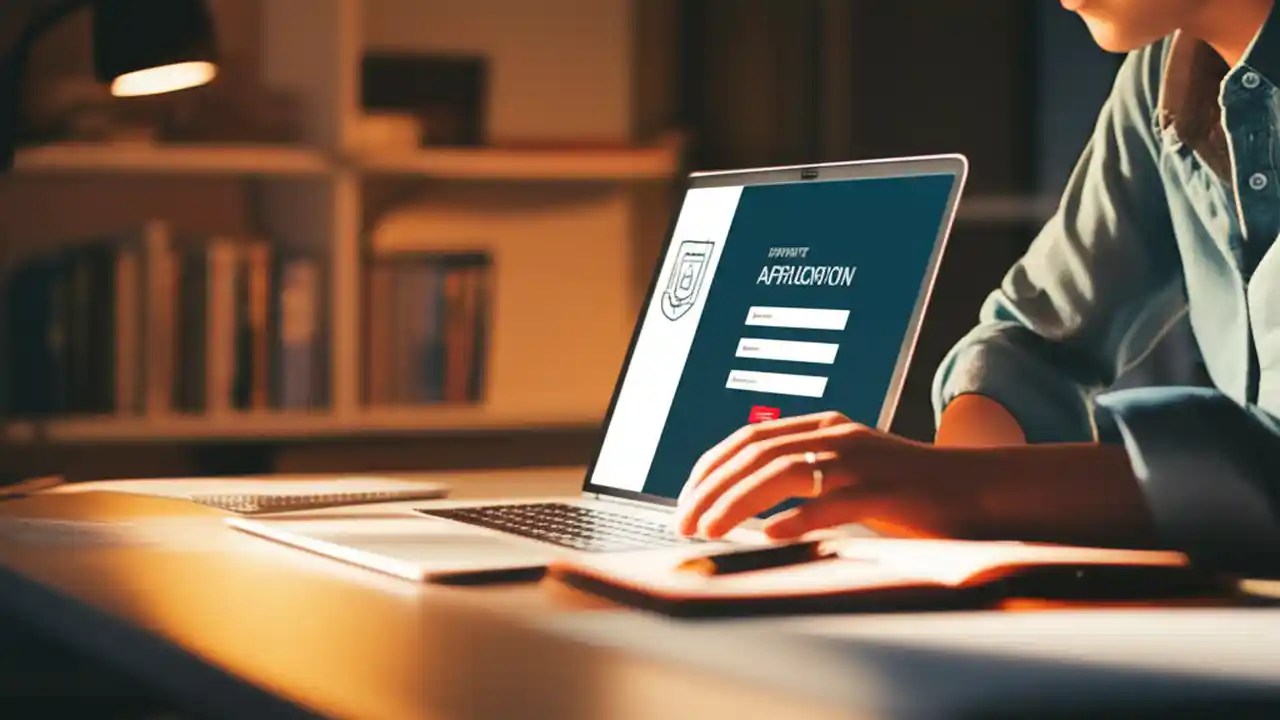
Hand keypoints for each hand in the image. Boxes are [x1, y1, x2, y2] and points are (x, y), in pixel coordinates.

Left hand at [674, 412, 979, 539]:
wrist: (978, 491)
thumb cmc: (907, 492)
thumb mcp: (848, 473)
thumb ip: (805, 478)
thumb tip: (751, 507)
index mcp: (824, 427)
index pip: (749, 438)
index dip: (710, 467)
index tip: (685, 498)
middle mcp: (837, 437)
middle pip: (756, 453)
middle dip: (711, 489)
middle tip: (683, 522)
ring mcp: (861, 462)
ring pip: (784, 473)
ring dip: (738, 503)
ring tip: (710, 531)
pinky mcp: (885, 492)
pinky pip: (833, 503)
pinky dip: (798, 518)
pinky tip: (772, 536)